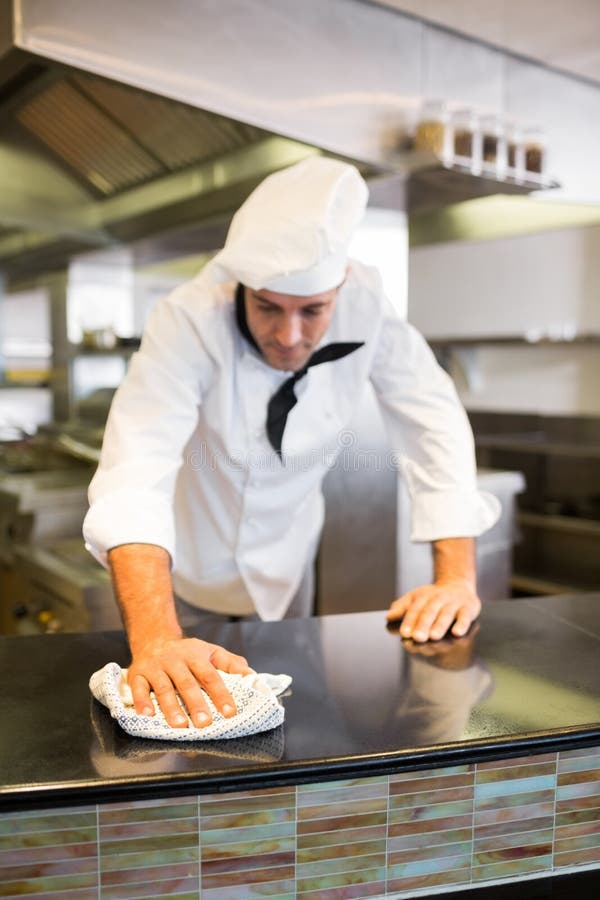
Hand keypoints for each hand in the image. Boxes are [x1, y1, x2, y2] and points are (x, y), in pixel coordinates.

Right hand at [127, 637, 252, 727]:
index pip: (210, 675)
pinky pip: (138, 689)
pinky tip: (147, 716)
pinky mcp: (137, 674)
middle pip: (186, 683)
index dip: (220, 693)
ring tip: (180, 725)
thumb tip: (250, 676)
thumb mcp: (210, 651)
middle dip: (196, 704)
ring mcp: (155, 667)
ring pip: (163, 688)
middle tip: (205, 723)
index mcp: (195, 655)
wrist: (154, 639)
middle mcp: (174, 660)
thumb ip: (230, 663)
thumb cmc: (187, 652)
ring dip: (171, 707)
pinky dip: (142, 702)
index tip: (229, 712)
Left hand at [386, 578, 480, 641]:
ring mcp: (454, 603)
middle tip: (417, 637)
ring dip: (440, 625)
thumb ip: (402, 608)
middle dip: (423, 625)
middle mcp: (439, 598)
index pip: (415, 609)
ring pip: (446, 614)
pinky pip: (465, 616)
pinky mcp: (468, 607)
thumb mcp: (416, 598)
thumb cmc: (433, 597)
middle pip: (430, 612)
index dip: (410, 621)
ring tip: (434, 636)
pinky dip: (462, 624)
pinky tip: (457, 633)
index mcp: (423, 597)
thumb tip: (388, 616)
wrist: (458, 584)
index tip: (404, 633)